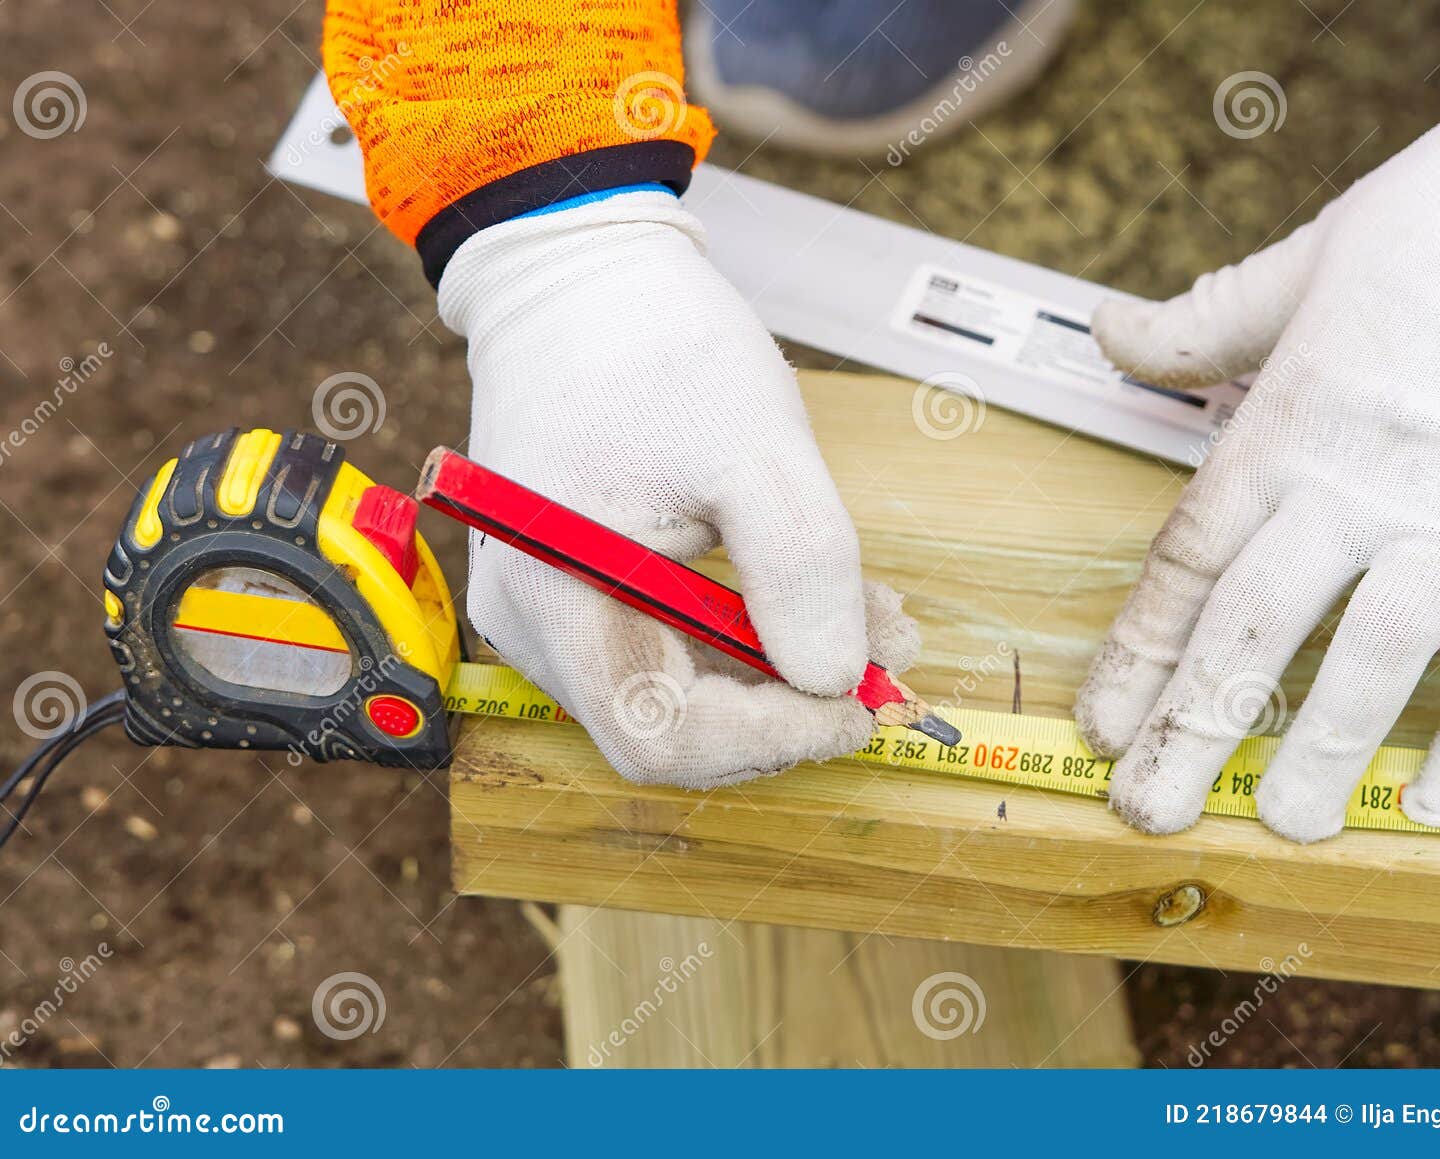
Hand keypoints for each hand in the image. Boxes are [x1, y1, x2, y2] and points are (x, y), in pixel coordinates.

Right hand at [439, 191, 911, 786]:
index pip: (662, 737)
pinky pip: (671, 646)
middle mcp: (535, 626)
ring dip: (784, 669)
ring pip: (681, 691)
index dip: (771, 739)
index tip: (860, 707)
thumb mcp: (756, 448)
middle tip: (889, 654)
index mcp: (556, 599)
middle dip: (791, 703)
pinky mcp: (581, 589)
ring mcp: (553, 611)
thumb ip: (800, 570)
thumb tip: (837, 683)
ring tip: (875, 617)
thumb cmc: (655, 345)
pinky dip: (753, 634)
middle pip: (674, 726)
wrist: (581, 275)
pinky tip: (820, 596)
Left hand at [1075, 31, 1439, 841]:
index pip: (1185, 564)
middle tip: (1146, 808)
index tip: (1103, 724)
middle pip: (1252, 631)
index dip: (1137, 655)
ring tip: (1280, 823)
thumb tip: (1110, 335)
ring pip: (1371, 668)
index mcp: (1288, 427)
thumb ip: (1202, 325)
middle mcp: (1362, 487)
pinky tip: (1430, 804)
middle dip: (1191, 730)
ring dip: (1320, 756)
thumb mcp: (1308, 263)